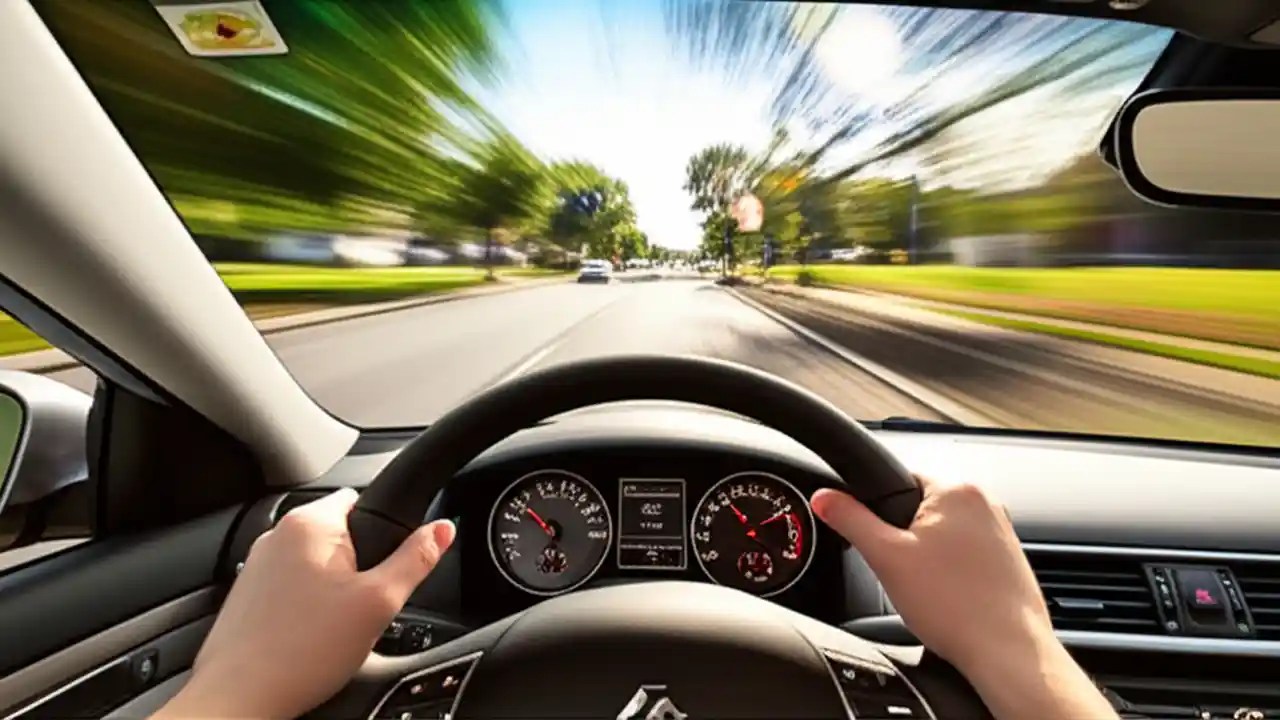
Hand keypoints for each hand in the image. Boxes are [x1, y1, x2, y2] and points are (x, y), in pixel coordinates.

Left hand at [153, 489, 455, 719]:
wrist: (240, 698)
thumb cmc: (302, 652)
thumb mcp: (379, 603)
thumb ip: (416, 560)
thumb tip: (443, 529)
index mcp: (310, 523)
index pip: (363, 500)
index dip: (384, 532)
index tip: (385, 567)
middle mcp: (277, 535)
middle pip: (341, 536)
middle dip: (358, 566)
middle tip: (361, 605)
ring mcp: (257, 565)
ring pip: (316, 565)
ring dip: (332, 588)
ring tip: (332, 627)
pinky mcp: (248, 595)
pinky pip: (292, 588)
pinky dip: (306, 607)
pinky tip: (309, 637)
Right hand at [811, 475, 1047, 669]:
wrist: (1006, 653)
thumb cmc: (955, 607)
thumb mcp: (886, 558)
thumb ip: (850, 520)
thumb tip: (824, 497)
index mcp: (957, 489)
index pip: (899, 481)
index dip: (880, 514)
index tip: (884, 545)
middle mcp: (987, 502)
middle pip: (921, 510)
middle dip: (906, 541)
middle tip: (907, 573)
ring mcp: (1003, 531)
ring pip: (943, 536)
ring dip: (929, 559)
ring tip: (932, 590)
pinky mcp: (1009, 559)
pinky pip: (965, 556)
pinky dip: (952, 574)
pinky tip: (950, 599)